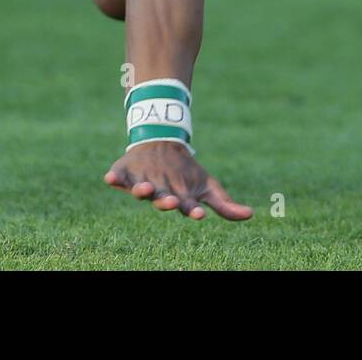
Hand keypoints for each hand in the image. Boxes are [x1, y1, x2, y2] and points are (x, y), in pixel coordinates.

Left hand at [105, 141, 252, 220]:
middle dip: (166, 203)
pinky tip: (109, 178)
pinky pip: (117, 178)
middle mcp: (159, 195)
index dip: (192, 210)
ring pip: (140, 191)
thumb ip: (225, 204)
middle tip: (172, 203)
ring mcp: (140, 184)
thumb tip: (251, 215)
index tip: (199, 214)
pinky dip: (113, 179)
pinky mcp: (124, 175)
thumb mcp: (207, 186)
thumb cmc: (184, 173)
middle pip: (162, 202)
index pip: (187, 208)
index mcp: (179, 200)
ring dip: (142, 191)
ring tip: (145, 189)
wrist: (161, 146)